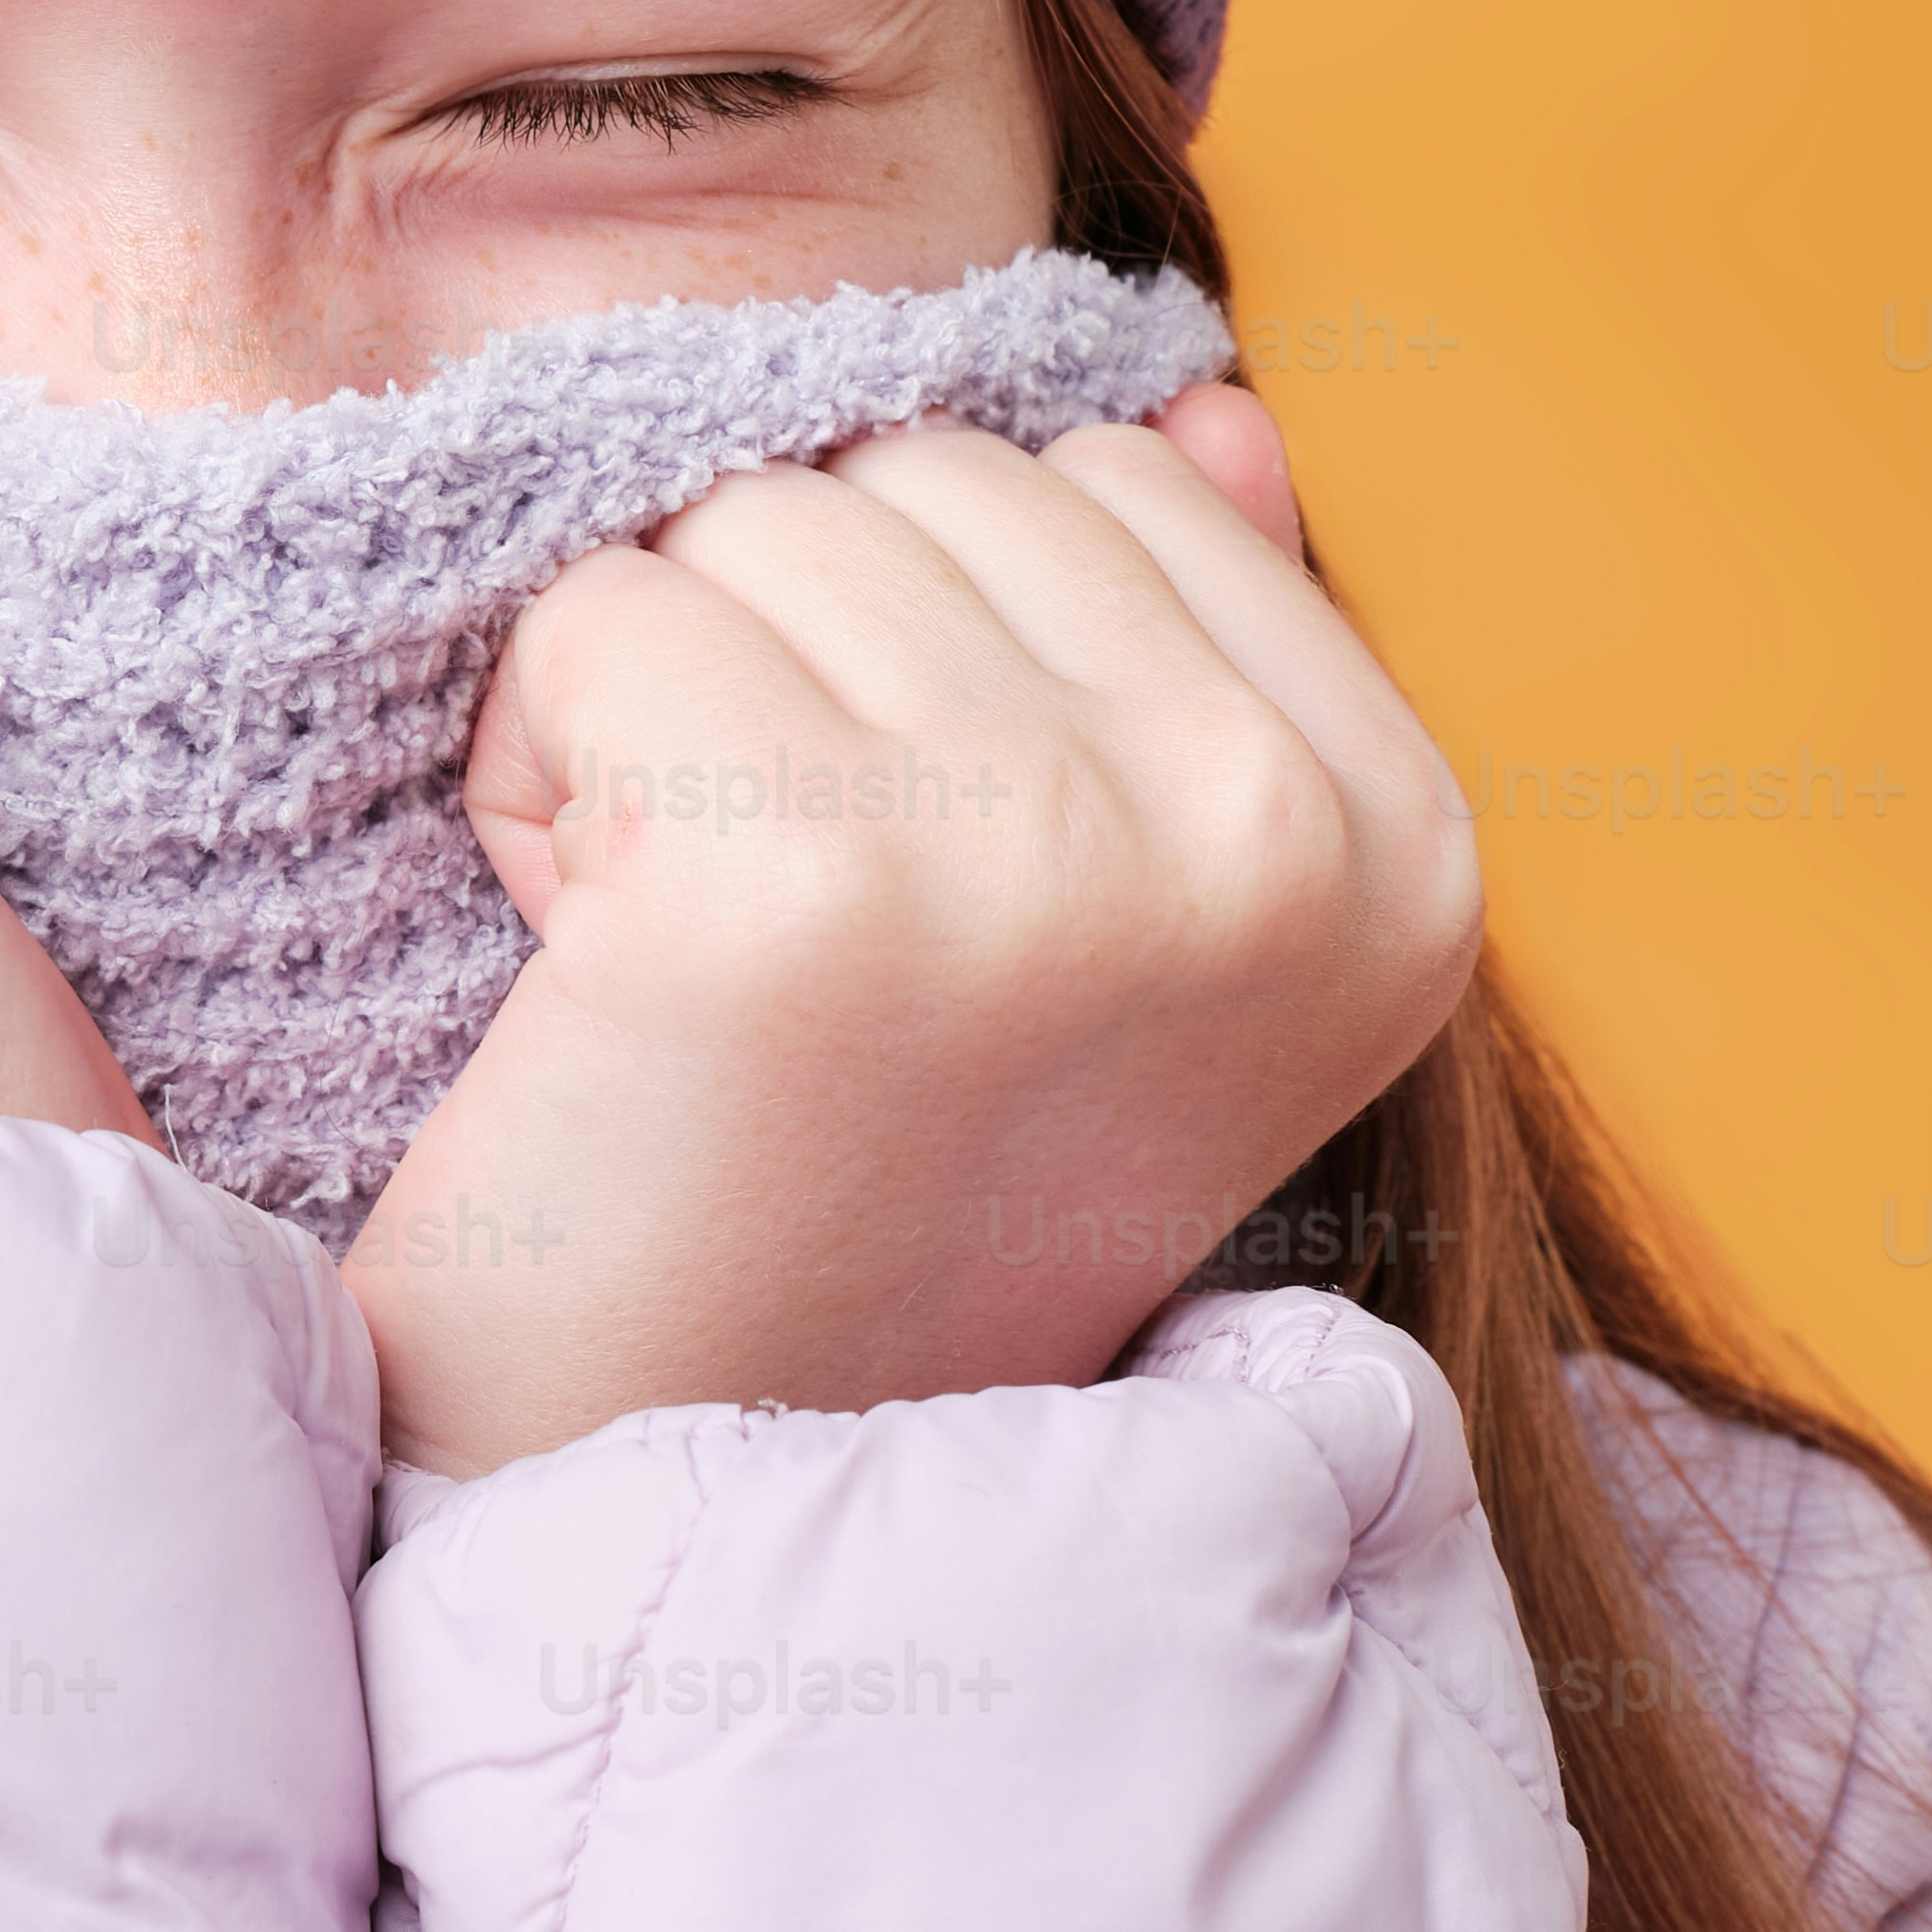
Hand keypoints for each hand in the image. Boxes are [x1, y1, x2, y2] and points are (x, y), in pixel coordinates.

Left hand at [341, 388, 1482, 1474]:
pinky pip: (594, 621)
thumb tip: (1208, 401)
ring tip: (696, 970)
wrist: (669, 1531)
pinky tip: (592, 991)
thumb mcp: (1103, 933)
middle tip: (787, 955)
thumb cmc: (857, 1213)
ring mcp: (1056, 853)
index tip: (932, 909)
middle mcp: (1270, 840)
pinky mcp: (807, 885)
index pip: (1106, 469)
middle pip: (917, 471)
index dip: (935, 649)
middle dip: (786, 664)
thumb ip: (1179, 652)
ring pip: (747, 521)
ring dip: (651, 717)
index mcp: (1402, 845)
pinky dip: (528, 783)